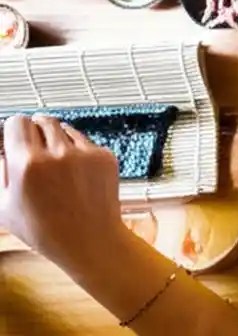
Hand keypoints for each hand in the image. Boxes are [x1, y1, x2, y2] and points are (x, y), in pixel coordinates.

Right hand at [0, 115, 127, 274]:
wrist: (90, 240)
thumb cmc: (44, 230)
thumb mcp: (4, 206)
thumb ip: (0, 172)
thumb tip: (4, 150)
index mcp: (27, 164)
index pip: (17, 122)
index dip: (14, 130)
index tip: (16, 138)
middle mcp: (57, 153)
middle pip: (41, 120)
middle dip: (35, 132)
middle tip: (35, 150)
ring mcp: (84, 153)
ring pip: (64, 128)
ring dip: (56, 139)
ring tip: (55, 165)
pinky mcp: (104, 156)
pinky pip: (84, 141)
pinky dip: (77, 150)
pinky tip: (74, 173)